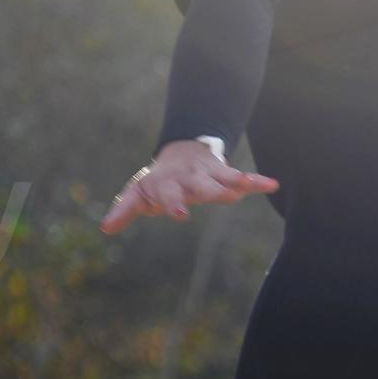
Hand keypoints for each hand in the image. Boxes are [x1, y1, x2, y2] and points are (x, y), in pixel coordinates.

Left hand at [100, 140, 279, 234]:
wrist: (180, 150)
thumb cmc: (158, 180)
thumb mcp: (138, 193)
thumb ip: (125, 210)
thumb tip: (105, 228)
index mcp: (165, 185)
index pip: (167, 195)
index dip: (173, 204)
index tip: (182, 215)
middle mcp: (188, 179)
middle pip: (199, 188)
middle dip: (209, 193)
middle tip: (220, 202)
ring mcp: (207, 175)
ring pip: (223, 180)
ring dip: (237, 182)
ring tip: (249, 185)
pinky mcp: (223, 173)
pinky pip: (240, 177)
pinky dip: (255, 181)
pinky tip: (272, 184)